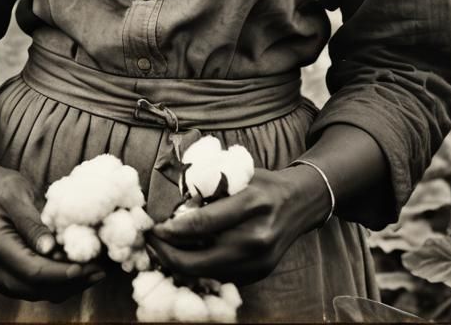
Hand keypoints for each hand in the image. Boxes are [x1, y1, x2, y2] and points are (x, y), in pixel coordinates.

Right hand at [0, 161, 105, 302]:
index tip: (88, 267)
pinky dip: (58, 282)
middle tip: (100, 270)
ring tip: (95, 271)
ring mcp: (1, 276)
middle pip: (38, 288)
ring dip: (68, 286)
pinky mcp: (9, 276)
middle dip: (71, 283)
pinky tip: (78, 269)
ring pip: (39, 292)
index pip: (33, 271)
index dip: (62, 273)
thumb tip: (50, 249)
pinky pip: (36, 287)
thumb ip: (31, 223)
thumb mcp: (16, 196)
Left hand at [144, 165, 329, 285]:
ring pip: (205, 273)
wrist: (299, 204)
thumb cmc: (262, 184)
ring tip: (165, 248)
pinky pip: (219, 275)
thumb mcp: (236, 176)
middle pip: (198, 261)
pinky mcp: (258, 275)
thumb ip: (208, 191)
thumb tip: (174, 211)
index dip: (171, 230)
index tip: (154, 228)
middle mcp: (256, 238)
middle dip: (167, 254)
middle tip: (152, 243)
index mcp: (251, 205)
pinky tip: (188, 254)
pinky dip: (199, 267)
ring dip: (180, 263)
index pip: (200, 225)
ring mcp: (258, 262)